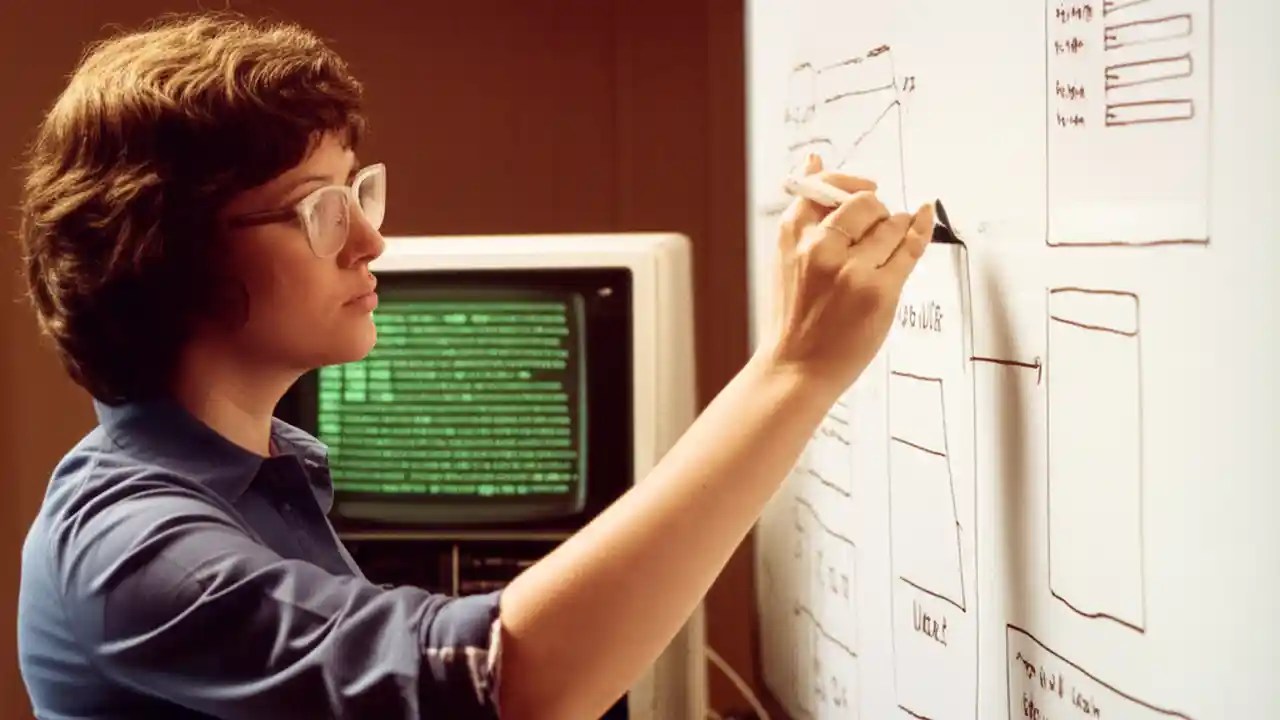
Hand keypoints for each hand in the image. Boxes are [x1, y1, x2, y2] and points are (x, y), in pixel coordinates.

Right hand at [756, 154, 934, 396]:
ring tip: (887, 244)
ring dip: (896, 226)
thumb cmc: (794, 316)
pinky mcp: (879, 291)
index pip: (824, 186)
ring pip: (890, 223)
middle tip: (877, 225)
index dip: (848, 181)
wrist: (797, 368)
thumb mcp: (785, 258)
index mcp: (792, 236)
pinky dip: (920, 230)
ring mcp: (852, 270)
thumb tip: (813, 159)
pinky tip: (922, 219)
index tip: (862, 186)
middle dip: (876, 208)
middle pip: (864, 201)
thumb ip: (804, 213)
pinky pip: (909, 247)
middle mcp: (820, 248)